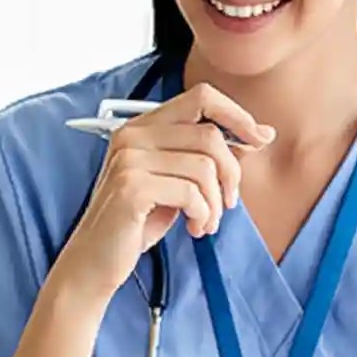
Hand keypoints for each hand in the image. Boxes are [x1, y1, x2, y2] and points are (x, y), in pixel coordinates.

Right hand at [55, 83, 275, 300]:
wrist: (96, 259)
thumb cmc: (138, 220)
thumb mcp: (178, 181)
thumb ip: (209, 155)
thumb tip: (261, 134)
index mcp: (143, 126)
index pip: (201, 97)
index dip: (237, 115)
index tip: (260, 139)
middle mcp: (132, 135)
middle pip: (210, 135)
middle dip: (231, 174)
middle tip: (227, 202)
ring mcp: (129, 159)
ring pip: (205, 167)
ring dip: (216, 202)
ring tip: (206, 222)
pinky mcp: (131, 187)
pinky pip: (191, 193)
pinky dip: (202, 214)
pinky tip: (194, 228)